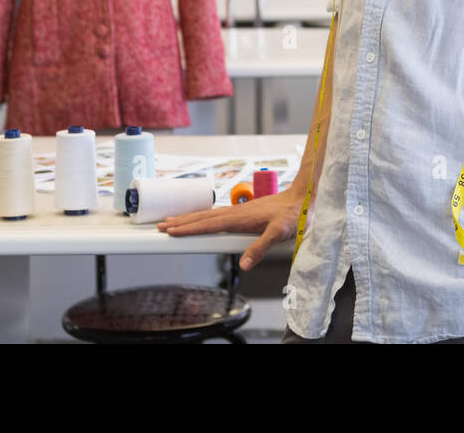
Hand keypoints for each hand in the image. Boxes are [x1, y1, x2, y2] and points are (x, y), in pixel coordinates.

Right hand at [157, 189, 301, 270]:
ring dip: (189, 218)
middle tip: (160, 226)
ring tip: (172, 220)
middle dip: (181, 222)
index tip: (170, 231)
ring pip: (208, 214)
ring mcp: (240, 210)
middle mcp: (236, 212)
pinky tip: (201, 219)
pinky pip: (217, 214)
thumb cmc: (293, 216)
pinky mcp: (245, 211)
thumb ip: (260, 248)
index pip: (208, 224)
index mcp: (240, 218)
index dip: (189, 228)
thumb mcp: (279, 234)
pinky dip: (203, 216)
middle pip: (203, 217)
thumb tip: (243, 266)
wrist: (303, 198)